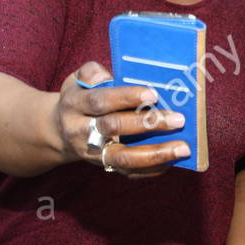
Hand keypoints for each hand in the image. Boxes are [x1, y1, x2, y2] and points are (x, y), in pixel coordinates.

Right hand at [55, 62, 189, 177]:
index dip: (126, 97)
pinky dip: (153, 169)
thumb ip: (91, 72)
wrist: (62, 130)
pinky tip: (173, 160)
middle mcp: (81, 131)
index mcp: (75, 104)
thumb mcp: (77, 79)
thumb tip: (108, 75)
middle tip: (178, 119)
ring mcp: (93, 153)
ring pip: (123, 157)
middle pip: (113, 128)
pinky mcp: (105, 166)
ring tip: (182, 148)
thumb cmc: (82, 97)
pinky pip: (129, 172)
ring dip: (155, 154)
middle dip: (147, 123)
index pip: (101, 100)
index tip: (154, 94)